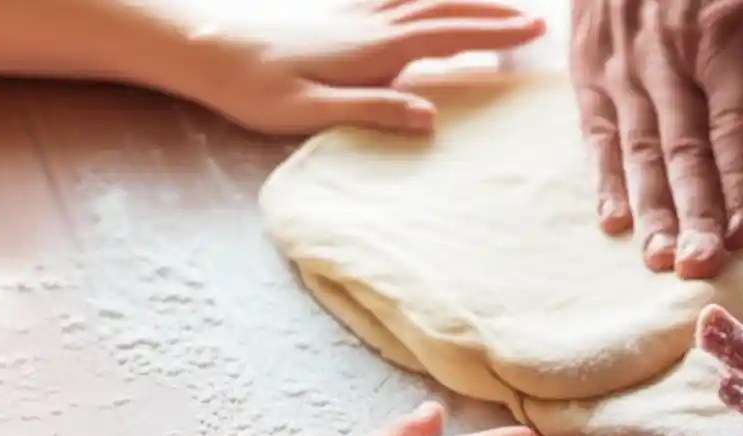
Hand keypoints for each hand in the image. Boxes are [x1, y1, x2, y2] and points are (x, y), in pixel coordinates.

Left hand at [151, 0, 543, 133]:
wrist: (207, 49)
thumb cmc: (255, 89)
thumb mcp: (311, 112)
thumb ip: (372, 111)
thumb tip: (431, 117)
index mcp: (374, 51)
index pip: (448, 36)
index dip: (494, 35)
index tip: (534, 31)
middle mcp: (371, 26)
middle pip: (444, 12)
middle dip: (492, 14)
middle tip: (535, 18)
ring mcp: (354, 16)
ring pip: (422, 0)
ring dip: (464, 2)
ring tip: (496, 7)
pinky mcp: (336, 17)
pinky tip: (427, 1)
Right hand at [570, 0, 742, 278]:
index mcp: (726, 35)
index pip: (737, 123)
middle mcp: (670, 56)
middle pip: (686, 148)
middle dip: (693, 212)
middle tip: (700, 268)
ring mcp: (624, 67)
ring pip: (640, 149)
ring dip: (651, 209)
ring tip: (660, 260)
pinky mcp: (590, 71)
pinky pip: (599, 134)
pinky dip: (604, 179)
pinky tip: (613, 223)